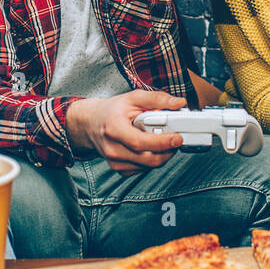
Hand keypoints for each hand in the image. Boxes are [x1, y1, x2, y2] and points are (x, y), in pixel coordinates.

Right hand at [65, 90, 185, 173]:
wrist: (91, 124)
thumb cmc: (111, 111)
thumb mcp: (132, 98)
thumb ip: (157, 98)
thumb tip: (178, 102)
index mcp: (114, 129)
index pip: (140, 142)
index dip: (162, 142)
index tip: (177, 138)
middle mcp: (112, 149)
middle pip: (147, 159)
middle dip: (167, 151)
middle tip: (176, 140)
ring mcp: (114, 161)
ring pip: (147, 166)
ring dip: (161, 156)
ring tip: (162, 141)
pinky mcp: (118, 169)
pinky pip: (142, 170)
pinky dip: (151, 161)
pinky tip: (150, 149)